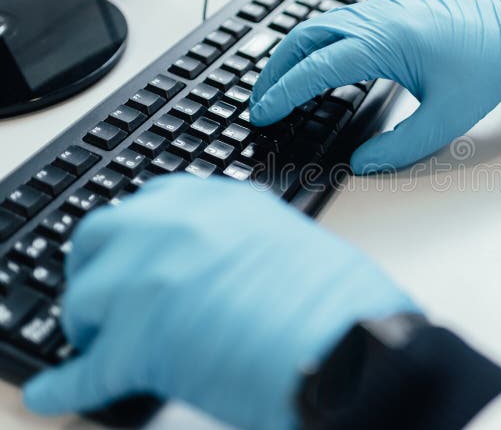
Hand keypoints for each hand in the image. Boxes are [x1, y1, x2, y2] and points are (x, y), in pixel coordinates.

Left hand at [23, 176, 415, 428]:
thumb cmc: (340, 301)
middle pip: (101, 235)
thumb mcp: (292, 244)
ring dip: (89, 324)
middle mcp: (176, 226)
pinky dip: (68, 384)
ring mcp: (149, 279)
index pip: (155, 202)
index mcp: (221, 201)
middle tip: (106, 294)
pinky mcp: (138, 341)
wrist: (350, 343)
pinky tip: (57, 391)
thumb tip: (223, 274)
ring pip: (84, 299)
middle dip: (98, 266)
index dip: (138, 235)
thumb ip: (246, 245)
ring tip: (100, 344)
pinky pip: (85, 370)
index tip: (132, 251)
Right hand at [249, 0, 500, 173]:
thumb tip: (362, 163)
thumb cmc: (486, 68)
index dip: (285, 91)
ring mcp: (382, 9)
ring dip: (292, 55)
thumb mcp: (446, 120)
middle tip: (261, 103)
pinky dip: (314, 44)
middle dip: (276, 70)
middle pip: (306, 37)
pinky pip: (338, 22)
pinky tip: (315, 66)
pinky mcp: (389, 11)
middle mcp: (377, 18)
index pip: (318, 65)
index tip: (263, 112)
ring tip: (279, 87)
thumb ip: (400, 148)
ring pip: (319, 26)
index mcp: (387, 40)